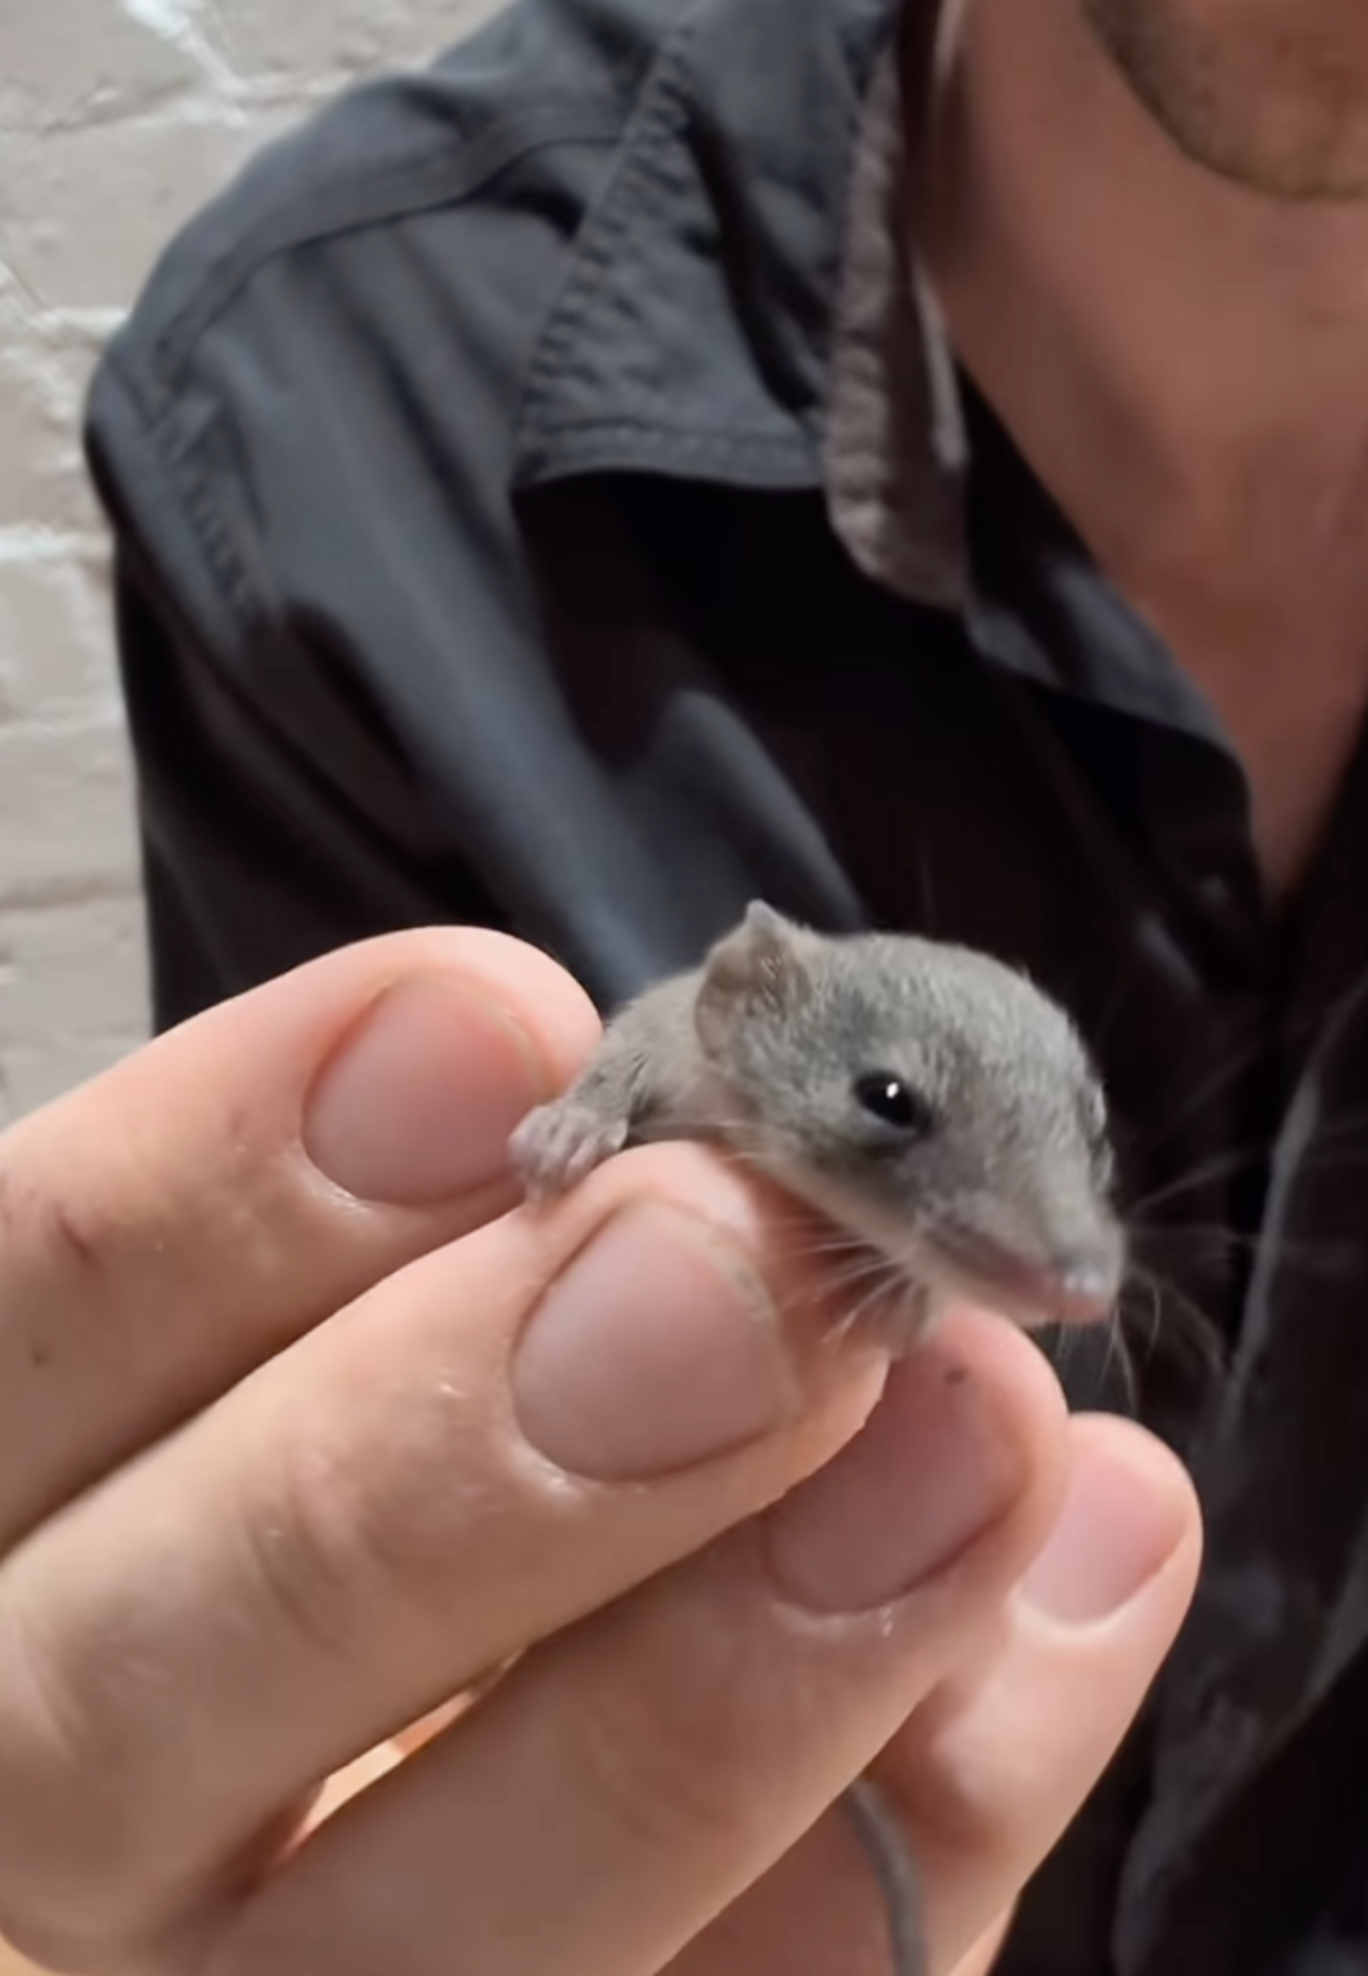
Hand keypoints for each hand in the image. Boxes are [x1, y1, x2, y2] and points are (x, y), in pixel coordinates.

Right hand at [0, 930, 1200, 1975]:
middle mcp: (44, 1818)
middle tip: (737, 1256)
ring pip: (400, 1958)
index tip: (496, 1025)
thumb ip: (411, 1231)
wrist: (395, 1764)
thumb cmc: (363, 1434)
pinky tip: (1060, 1592)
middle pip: (111, 1711)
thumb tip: (604, 1093)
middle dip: (446, 1456)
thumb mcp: (341, 1314)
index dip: (216, 1192)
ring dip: (713, 1684)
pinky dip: (907, 1825)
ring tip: (972, 1426)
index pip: (4, 1356)